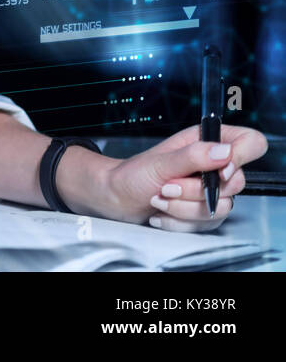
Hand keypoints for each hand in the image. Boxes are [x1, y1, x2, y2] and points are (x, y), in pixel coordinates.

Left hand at [96, 124, 267, 230]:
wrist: (116, 198)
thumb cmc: (133, 174)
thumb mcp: (160, 163)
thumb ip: (193, 156)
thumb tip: (225, 152)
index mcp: (205, 142)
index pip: (250, 143)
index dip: (240, 158)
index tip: (218, 171)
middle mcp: (213, 165)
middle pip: (237, 183)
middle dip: (196, 190)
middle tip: (167, 186)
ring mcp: (211, 191)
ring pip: (223, 207)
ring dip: (184, 207)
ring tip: (159, 198)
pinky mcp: (205, 213)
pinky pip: (208, 224)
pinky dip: (180, 221)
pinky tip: (162, 212)